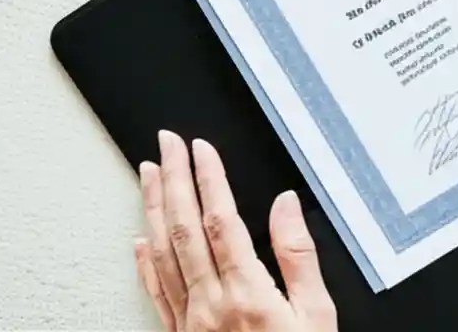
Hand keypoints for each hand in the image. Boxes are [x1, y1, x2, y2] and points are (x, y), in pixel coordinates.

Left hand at [134, 131, 337, 331]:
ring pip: (163, 253)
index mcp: (248, 294)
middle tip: (168, 143)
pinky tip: (140, 240)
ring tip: (149, 174)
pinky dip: (145, 262)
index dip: (209, 178)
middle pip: (184, 228)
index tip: (201, 148)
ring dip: (154, 208)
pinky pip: (156, 293)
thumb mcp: (317, 317)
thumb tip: (285, 205)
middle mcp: (211, 305)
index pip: (220, 220)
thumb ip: (299, 257)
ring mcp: (191, 323)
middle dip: (175, 179)